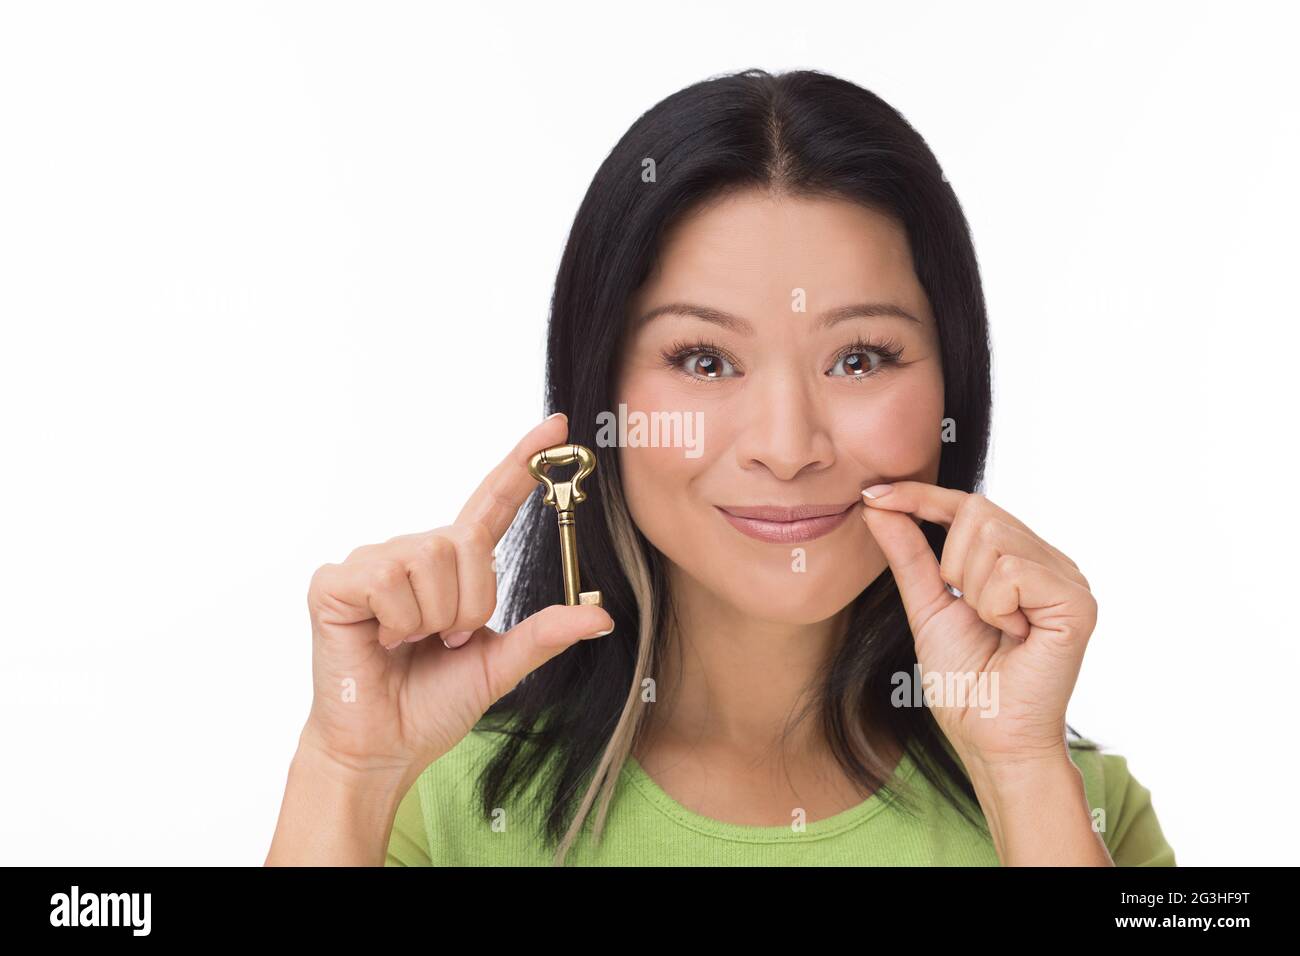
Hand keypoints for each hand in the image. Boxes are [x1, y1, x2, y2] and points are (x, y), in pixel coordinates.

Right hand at [299, 412, 614, 786]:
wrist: (384, 746)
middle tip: (444, 640)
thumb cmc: (433, 703)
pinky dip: (398, 621)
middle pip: (466, 543)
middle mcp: (412, 550)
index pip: (492, 503)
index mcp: (452, 566)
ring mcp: (372, 561)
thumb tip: (600, 617)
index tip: (558, 428)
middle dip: (469, 604)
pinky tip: (382, 640)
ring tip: (411, 642)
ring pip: (431, 559)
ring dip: (433, 617)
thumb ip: (544, 634)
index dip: (522, 463)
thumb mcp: (500, 665)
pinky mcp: (336, 581)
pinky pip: (389, 579)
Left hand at [860, 482, 1095, 771]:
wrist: (988, 738)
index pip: (968, 505)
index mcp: (1019, 560)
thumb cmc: (965, 683)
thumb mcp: (927, 607)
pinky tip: (1013, 636)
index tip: (872, 495)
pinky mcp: (1077, 603)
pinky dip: (995, 607)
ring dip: (973, 591)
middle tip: (970, 612)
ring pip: (992, 538)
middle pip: (978, 511)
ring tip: (995, 629)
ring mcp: (1068, 579)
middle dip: (952, 563)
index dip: (920, 495)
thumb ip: (908, 554)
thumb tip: (877, 505)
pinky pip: (1012, 571)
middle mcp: (1049, 561)